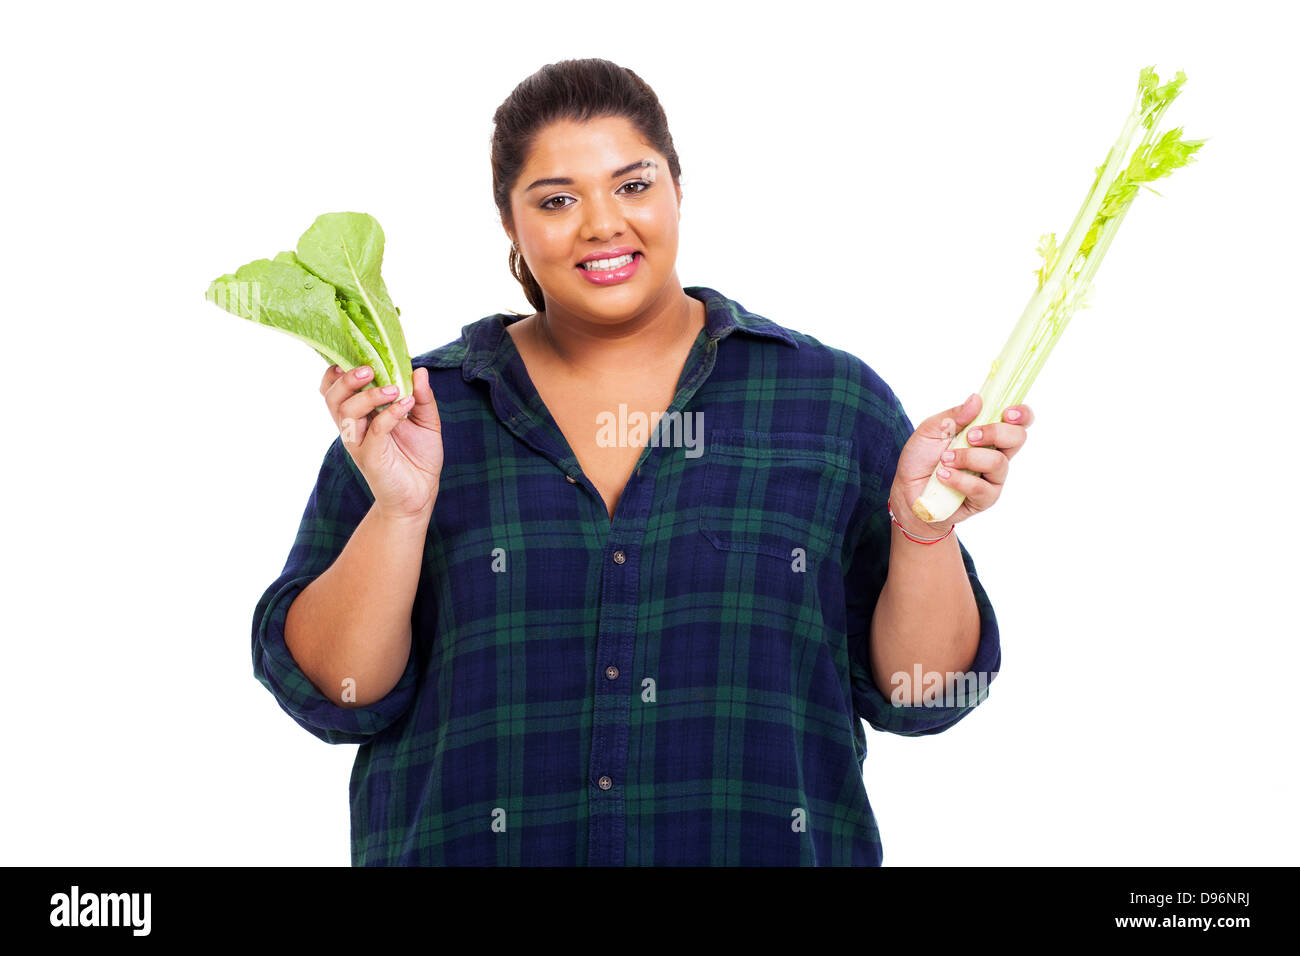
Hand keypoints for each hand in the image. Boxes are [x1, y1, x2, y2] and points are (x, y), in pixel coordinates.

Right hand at [320, 364, 442, 519]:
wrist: (420, 494)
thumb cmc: (418, 456)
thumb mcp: (426, 420)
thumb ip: (422, 396)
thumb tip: (419, 370)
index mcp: (360, 414)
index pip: (334, 388)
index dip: (337, 371)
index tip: (359, 355)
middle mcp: (354, 427)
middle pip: (332, 397)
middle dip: (346, 379)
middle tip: (368, 369)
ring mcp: (359, 443)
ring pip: (347, 412)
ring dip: (369, 395)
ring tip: (394, 389)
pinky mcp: (371, 457)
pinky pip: (374, 431)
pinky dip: (390, 414)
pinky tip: (406, 405)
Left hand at [888, 393, 1033, 537]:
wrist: (906, 490)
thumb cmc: (921, 458)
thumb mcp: (930, 430)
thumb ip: (954, 416)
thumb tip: (977, 399)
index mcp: (987, 433)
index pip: (1018, 422)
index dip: (1022, 414)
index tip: (1007, 413)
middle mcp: (995, 454)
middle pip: (1018, 438)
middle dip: (995, 432)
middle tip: (970, 436)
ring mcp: (992, 478)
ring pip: (998, 462)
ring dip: (969, 458)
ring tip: (945, 460)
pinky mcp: (984, 498)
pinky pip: (981, 488)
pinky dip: (959, 479)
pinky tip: (942, 476)